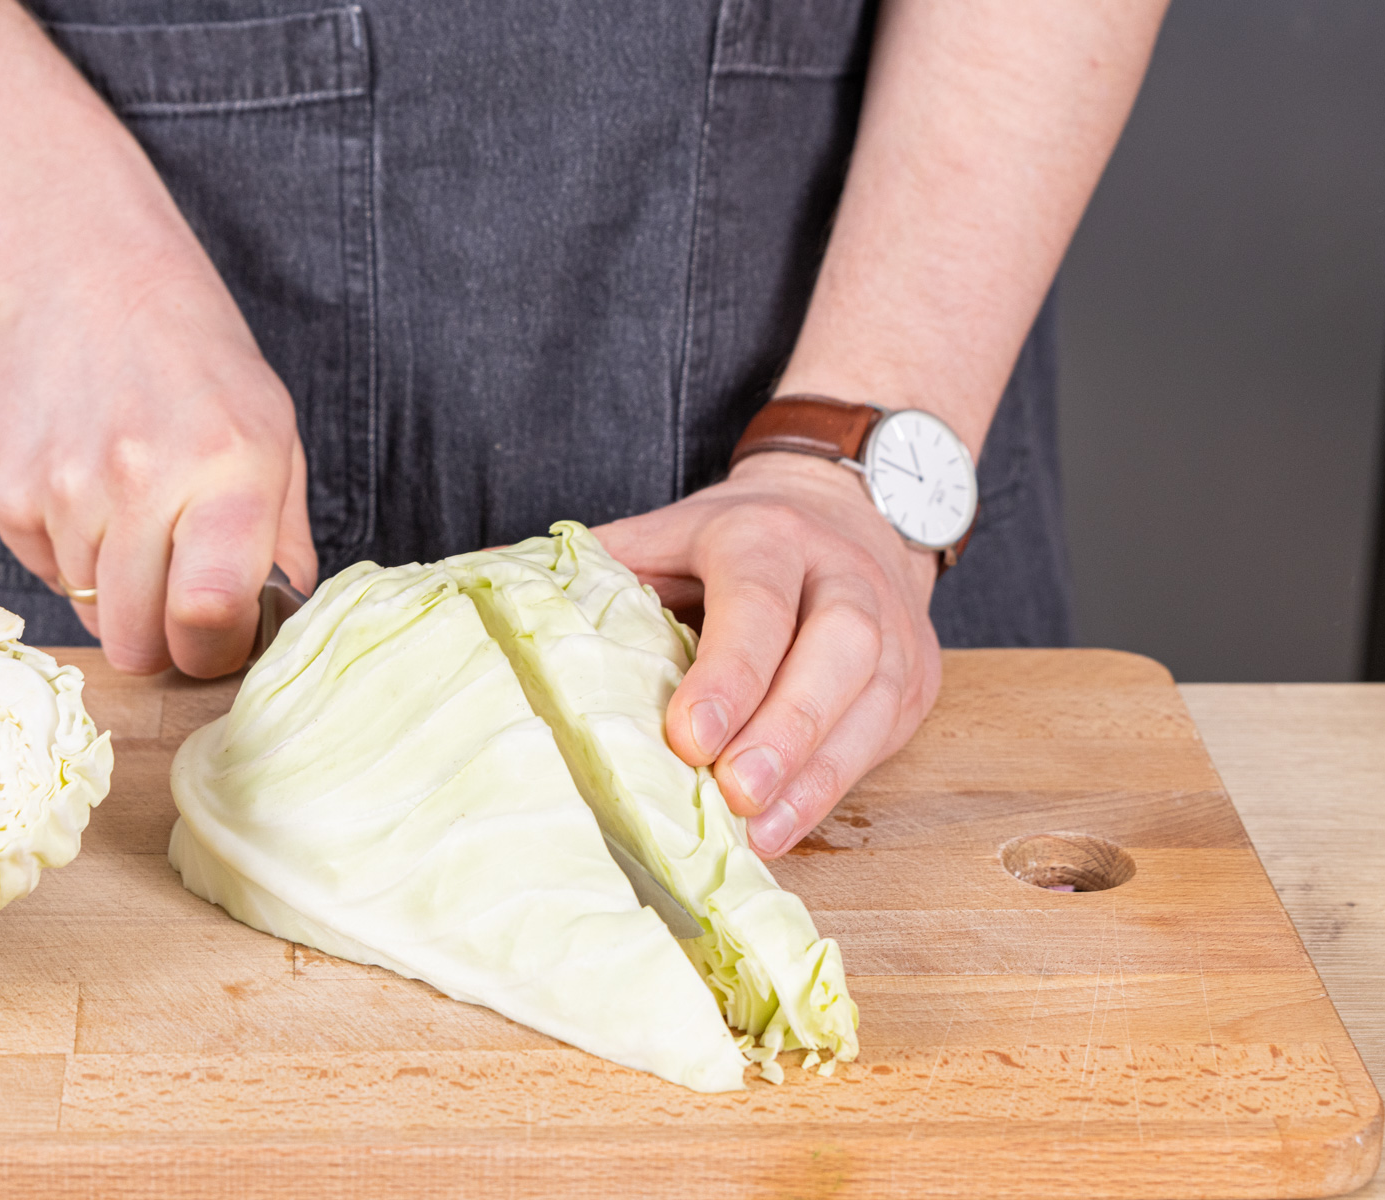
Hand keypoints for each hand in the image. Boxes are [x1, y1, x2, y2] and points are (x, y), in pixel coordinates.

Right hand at [0, 254, 316, 677]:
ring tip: (134, 511)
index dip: (216, 651)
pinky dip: (69, 550)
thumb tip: (289, 607)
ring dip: (116, 585)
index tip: (222, 639)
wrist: (82, 268)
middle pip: (138, 640)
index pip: (210, 617)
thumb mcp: (271, 428)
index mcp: (228, 469)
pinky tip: (89, 488)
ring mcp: (64, 490)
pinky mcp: (5, 492)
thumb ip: (284, 529)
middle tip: (177, 595)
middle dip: (162, 637)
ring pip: (91, 608)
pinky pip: (44, 570)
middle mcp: (142, 481)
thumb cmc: (191, 352)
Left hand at [593, 453, 941, 857]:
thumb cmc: (730, 543)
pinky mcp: (913, 682)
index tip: (687, 737)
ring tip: (757, 832)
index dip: (729, 671)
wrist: (848, 511)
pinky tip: (781, 831)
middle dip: (787, 726)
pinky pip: (881, 740)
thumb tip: (470, 584)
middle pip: (838, 646)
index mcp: (766, 535)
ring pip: (873, 699)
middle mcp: (841, 575)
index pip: (758, 600)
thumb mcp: (661, 534)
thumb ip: (588, 566)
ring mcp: (893, 629)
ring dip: (815, 774)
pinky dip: (832, 790)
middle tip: (734, 794)